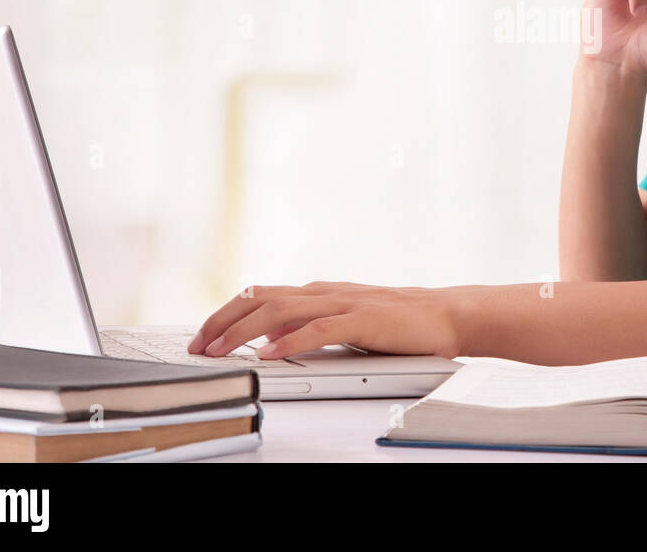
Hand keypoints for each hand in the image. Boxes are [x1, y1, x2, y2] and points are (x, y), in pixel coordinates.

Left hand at [187, 281, 465, 360]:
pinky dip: (291, 341)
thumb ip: (311, 325)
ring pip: (282, 311)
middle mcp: (326, 292)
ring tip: (221, 349)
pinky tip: (270, 354)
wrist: (447, 314)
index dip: (227, 313)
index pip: (261, 295)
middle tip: (199, 345)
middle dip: (224, 320)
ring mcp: (344, 304)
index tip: (203, 335)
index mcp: (319, 292)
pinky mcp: (364, 320)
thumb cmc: (401, 322)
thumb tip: (270, 339)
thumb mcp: (346, 321)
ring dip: (245, 330)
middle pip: (262, 298)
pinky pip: (320, 329)